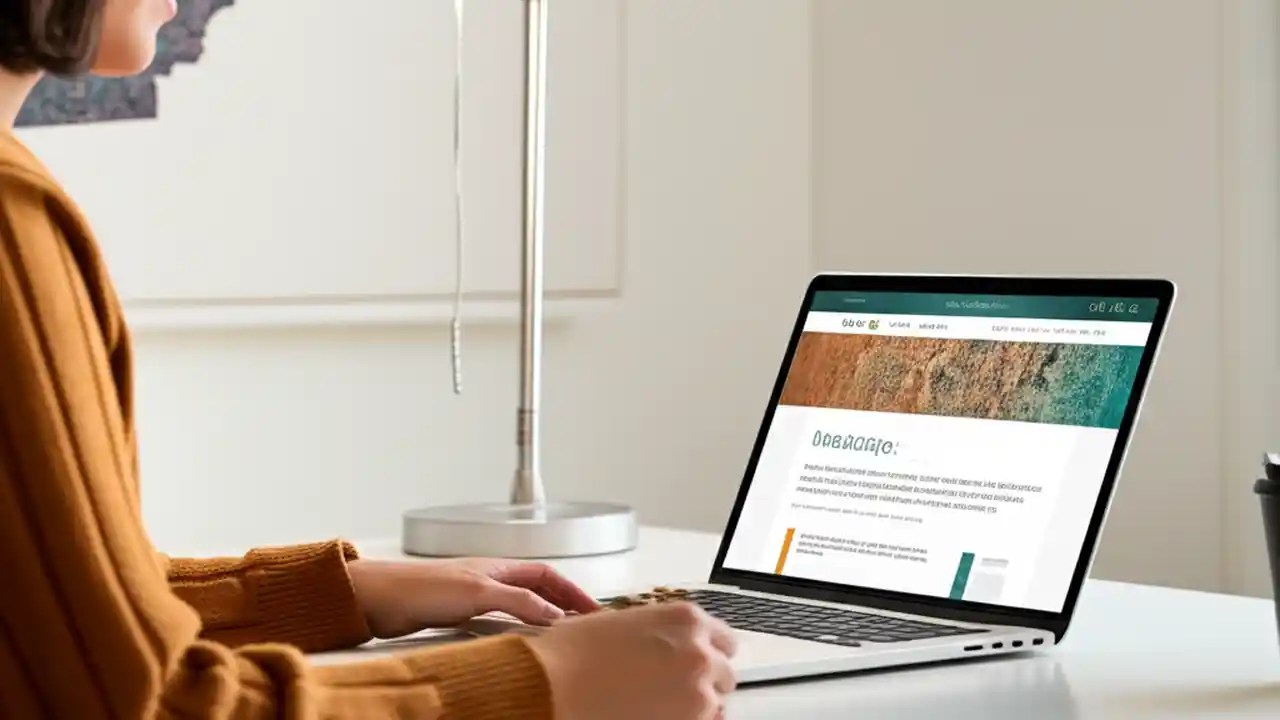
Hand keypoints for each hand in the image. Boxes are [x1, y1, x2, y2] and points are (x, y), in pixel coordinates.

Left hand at [346, 558, 597, 638]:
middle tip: (582, 624)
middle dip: (561, 603)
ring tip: (557, 635)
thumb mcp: (479, 593)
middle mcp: (488, 579)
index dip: (571, 591)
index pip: (547, 575)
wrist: (376, 598)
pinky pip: (496, 622)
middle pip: (536, 589)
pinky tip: (516, 642)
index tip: (592, 609)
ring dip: (539, 617)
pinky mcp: (455, 616)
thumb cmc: (420, 586)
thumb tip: (555, 615)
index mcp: (498, 566)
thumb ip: (518, 602)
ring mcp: (472, 597)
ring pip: (517, 606)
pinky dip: (514, 630)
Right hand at [527, 602, 737, 719]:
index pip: (724, 639)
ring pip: (716, 704)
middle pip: (725, 673)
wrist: (552, 686)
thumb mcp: (622, 623)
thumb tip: (666, 650)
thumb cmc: (575, 652)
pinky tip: (656, 716)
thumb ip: (660, 634)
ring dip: (695, 705)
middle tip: (673, 688)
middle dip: (704, 680)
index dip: (707, 652)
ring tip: (660, 705)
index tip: (695, 662)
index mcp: (685, 619)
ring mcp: (698, 692)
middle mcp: (700, 652)